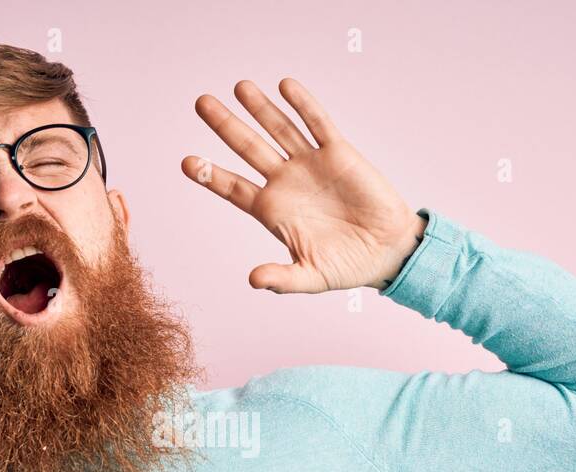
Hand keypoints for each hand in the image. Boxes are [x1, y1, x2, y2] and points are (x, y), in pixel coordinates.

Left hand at [182, 78, 425, 293]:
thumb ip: (282, 279)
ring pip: (279, 130)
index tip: (188, 162)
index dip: (210, 175)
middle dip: (226, 126)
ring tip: (239, 87)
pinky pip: (317, 125)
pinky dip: (303, 105)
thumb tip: (254, 280)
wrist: (387, 251)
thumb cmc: (347, 266)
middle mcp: (286, 182)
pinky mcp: (338, 153)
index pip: (233, 188)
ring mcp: (310, 165)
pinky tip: (285, 86)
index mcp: (272, 210)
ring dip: (260, 108)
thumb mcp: (310, 278)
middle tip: (201, 103)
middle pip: (248, 148)